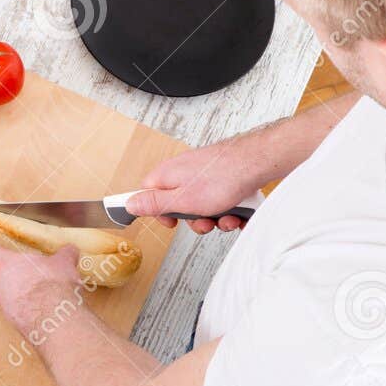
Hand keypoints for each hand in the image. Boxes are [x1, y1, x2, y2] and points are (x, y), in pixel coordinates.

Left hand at [0, 232, 83, 335]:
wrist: (56, 320)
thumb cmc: (53, 287)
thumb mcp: (63, 264)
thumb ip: (63, 255)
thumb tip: (69, 251)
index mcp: (6, 265)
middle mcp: (0, 285)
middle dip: (9, 276)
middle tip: (29, 275)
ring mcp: (6, 307)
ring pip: (10, 296)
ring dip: (23, 293)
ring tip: (46, 293)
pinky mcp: (16, 324)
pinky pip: (21, 311)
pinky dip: (31, 309)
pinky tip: (49, 308)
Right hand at [127, 143, 260, 233]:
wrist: (256, 163)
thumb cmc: (222, 178)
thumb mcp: (181, 200)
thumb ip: (153, 203)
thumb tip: (129, 204)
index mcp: (167, 175)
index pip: (149, 194)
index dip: (159, 212)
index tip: (172, 222)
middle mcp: (183, 172)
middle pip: (179, 205)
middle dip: (194, 220)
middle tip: (205, 222)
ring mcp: (203, 174)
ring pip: (202, 206)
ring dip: (215, 218)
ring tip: (227, 217)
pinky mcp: (221, 177)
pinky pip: (219, 200)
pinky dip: (228, 210)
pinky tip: (238, 213)